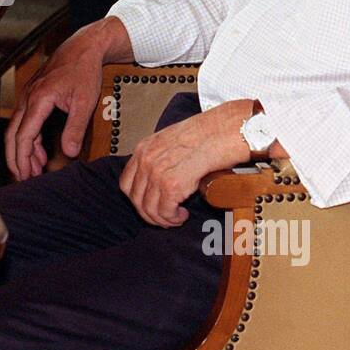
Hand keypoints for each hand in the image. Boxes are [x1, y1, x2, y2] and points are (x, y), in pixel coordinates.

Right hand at [5, 16, 131, 179]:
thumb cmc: (84, 70)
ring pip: (18, 129)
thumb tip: (68, 153)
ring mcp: (29, 96)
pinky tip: (40, 152)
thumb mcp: (84, 102)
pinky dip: (31, 138)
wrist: (84, 48)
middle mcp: (28, 98)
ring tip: (33, 170)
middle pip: (13, 135)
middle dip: (17, 158)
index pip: (24, 136)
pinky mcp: (34, 96)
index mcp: (38, 100)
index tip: (27, 175)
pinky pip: (26, 121)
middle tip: (23, 178)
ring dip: (24, 150)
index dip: (23, 158)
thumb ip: (75, 129)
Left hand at [119, 99, 253, 226]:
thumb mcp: (172, 140)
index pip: (125, 183)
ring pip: (149, 209)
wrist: (224, 130)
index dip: (137, 200)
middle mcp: (146, 160)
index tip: (149, 206)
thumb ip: (160, 158)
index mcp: (144, 148)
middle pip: (135, 199)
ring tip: (176, 218)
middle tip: (165, 218)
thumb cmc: (207, 134)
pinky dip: (173, 219)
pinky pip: (165, 211)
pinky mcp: (171, 185)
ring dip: (163, 219)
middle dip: (150, 214)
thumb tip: (159, 182)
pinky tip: (183, 215)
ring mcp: (157, 172)